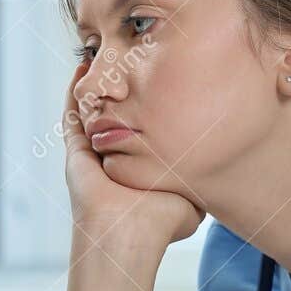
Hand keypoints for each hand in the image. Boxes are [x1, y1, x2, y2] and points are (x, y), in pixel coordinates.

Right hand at [62, 67, 202, 250]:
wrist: (127, 234)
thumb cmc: (160, 223)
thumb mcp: (192, 202)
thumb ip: (201, 184)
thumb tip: (218, 174)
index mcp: (139, 170)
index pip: (142, 134)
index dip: (150, 111)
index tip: (165, 84)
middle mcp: (115, 160)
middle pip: (117, 118)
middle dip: (122, 93)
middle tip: (132, 62)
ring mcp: (94, 155)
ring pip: (92, 112)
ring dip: (96, 87)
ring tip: (101, 57)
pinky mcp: (76, 151)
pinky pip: (72, 115)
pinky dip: (74, 92)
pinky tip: (81, 69)